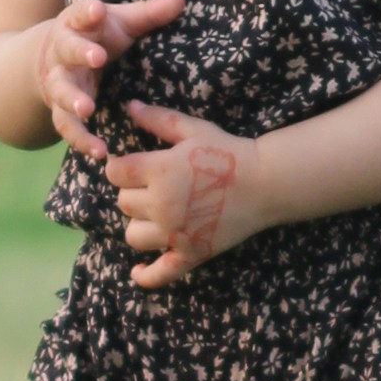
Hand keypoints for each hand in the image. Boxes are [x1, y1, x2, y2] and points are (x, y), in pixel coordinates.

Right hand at [33, 0, 183, 161]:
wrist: (54, 59)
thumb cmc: (96, 36)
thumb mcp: (121, 22)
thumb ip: (149, 14)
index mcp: (77, 24)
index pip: (80, 13)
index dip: (88, 12)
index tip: (98, 10)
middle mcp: (62, 51)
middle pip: (67, 50)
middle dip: (80, 53)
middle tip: (97, 58)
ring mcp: (59, 81)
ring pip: (60, 90)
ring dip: (72, 100)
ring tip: (87, 110)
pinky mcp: (60, 109)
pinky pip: (66, 125)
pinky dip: (80, 139)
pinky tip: (99, 151)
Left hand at [112, 98, 252, 286]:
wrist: (265, 183)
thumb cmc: (228, 152)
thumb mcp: (193, 130)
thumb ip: (158, 119)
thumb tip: (128, 105)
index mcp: (159, 171)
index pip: (115, 172)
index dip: (120, 167)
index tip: (131, 165)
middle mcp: (161, 205)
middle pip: (123, 203)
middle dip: (132, 192)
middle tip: (151, 186)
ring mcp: (175, 233)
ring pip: (133, 235)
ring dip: (139, 224)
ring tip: (154, 214)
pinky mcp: (190, 254)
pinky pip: (160, 273)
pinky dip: (146, 275)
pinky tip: (138, 272)